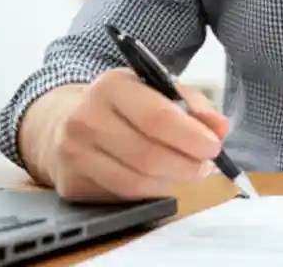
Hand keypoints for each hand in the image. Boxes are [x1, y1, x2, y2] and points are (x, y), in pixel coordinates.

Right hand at [24, 69, 229, 201]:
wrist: (62, 120)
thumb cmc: (121, 105)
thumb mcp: (155, 90)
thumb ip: (192, 106)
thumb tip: (220, 128)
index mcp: (111, 86)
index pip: (156, 117)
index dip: (190, 137)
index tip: (214, 146)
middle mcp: (86, 118)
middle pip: (148, 155)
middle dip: (187, 165)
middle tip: (205, 166)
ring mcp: (74, 153)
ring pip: (136, 181)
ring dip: (171, 181)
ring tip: (188, 172)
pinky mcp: (71, 183)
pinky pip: (121, 196)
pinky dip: (150, 192)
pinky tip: (160, 180)